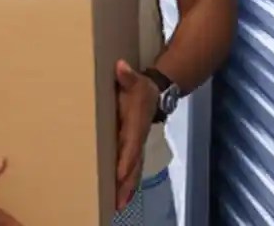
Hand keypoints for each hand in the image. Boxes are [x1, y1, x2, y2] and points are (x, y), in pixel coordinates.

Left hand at [115, 59, 158, 209]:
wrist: (156, 93)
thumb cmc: (141, 88)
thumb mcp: (135, 80)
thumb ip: (128, 75)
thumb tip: (121, 67)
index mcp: (135, 126)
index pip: (131, 145)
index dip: (125, 159)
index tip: (118, 174)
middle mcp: (137, 140)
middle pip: (133, 165)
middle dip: (126, 183)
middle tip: (117, 202)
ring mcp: (137, 146)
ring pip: (133, 171)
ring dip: (126, 188)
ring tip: (117, 206)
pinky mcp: (135, 149)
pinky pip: (132, 168)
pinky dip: (128, 183)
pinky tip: (120, 196)